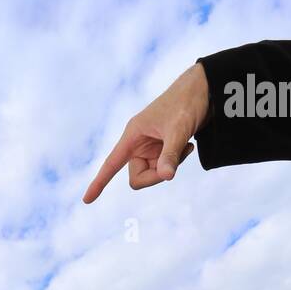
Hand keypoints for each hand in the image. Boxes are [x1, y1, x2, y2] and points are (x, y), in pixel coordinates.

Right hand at [83, 63, 209, 201]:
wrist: (204, 89)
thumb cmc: (187, 102)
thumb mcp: (179, 129)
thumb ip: (171, 154)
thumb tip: (166, 177)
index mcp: (133, 135)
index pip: (111, 163)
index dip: (99, 182)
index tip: (86, 200)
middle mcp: (138, 143)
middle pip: (137, 177)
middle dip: (155, 176)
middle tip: (175, 163)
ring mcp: (149, 147)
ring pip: (153, 174)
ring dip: (170, 166)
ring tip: (186, 147)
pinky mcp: (161, 149)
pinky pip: (164, 168)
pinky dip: (177, 162)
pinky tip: (188, 146)